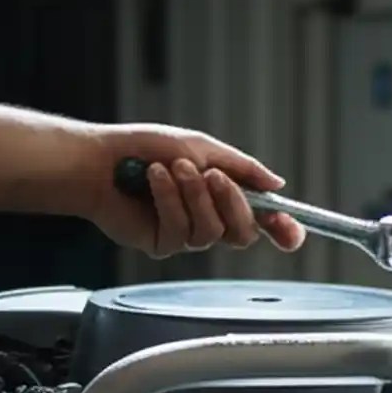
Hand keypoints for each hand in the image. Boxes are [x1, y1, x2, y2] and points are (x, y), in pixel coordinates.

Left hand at [85, 123, 305, 257]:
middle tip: (211, 175)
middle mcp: (209, 220)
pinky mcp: (161, 244)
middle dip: (231, 202)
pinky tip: (152, 179)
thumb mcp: (202, 147)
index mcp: (224, 197)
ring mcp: (186, 236)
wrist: (100, 159)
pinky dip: (168, 200)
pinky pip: (179, 231)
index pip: (263, 222)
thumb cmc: (147, 148)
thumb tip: (278, 184)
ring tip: (172, 168)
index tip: (291, 231)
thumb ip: (243, 168)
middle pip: (243, 233)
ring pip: (211, 231)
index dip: (283, 230)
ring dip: (193, 195)